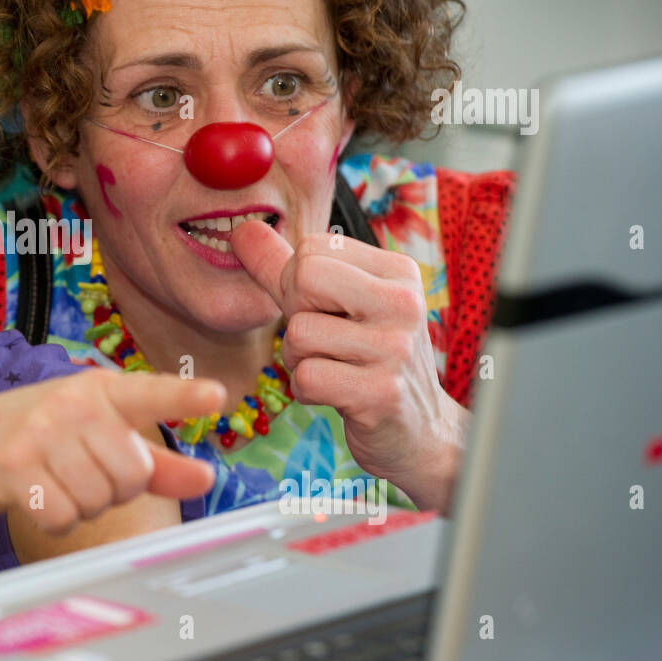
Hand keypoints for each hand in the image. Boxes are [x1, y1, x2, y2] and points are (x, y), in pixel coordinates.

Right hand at [0, 370, 223, 534]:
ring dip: (82, 506)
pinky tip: (33, 498)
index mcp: (95, 390)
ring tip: (52, 482)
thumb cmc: (26, 439)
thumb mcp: (89, 436)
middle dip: (116, 489)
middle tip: (79, 473)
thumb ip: (153, 460)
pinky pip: (64, 516)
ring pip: (100, 499)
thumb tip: (206, 476)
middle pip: (133, 472)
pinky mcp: (14, 468)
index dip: (184, 396)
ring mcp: (40, 433)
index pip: (148, 393)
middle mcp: (70, 404)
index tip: (218, 395)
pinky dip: (54, 520)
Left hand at [231, 220, 466, 511]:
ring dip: (300, 360)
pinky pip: (305, 377)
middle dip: (296, 317)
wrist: (419, 430)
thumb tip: (242, 230)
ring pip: (298, 334)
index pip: (310, 250)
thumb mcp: (334, 304)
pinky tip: (337, 394)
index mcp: (397, 272)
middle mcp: (403, 304)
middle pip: (301, 281)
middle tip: (328, 342)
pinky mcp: (382, 392)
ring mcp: (396, 349)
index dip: (298, 286)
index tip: (328, 313)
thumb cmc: (369, 360)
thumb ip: (285, 267)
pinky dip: (306, 391)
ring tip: (336, 370)